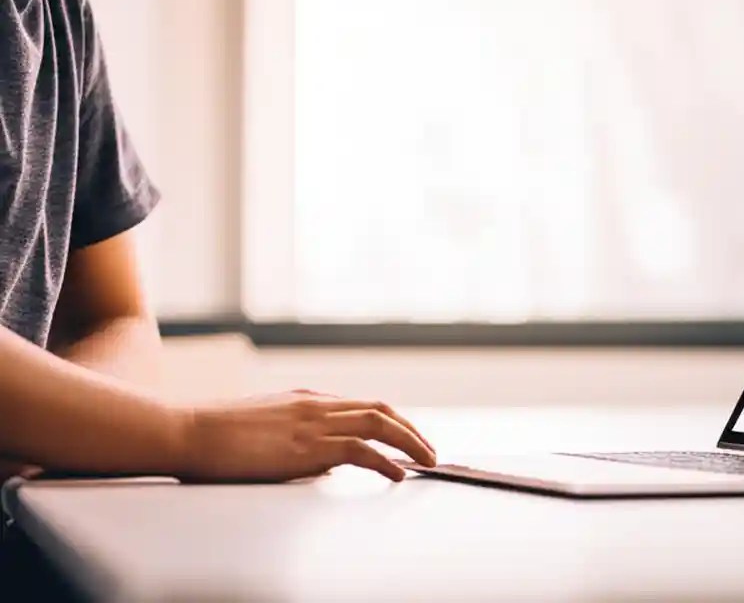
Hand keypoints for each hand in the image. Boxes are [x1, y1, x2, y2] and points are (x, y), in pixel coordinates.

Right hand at [176, 391, 435, 481]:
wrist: (184, 431)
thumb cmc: (211, 437)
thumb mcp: (262, 429)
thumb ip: (295, 439)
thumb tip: (325, 464)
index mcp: (304, 399)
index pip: (360, 405)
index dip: (390, 421)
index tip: (407, 438)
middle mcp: (314, 405)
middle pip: (379, 409)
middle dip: (410, 429)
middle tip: (429, 451)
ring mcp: (312, 423)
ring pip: (378, 424)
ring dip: (409, 443)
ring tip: (428, 462)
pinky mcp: (305, 446)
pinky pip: (360, 451)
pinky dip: (386, 462)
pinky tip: (399, 475)